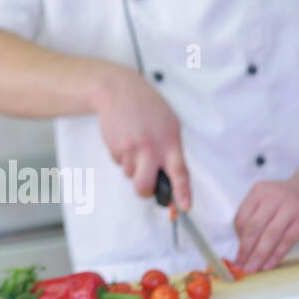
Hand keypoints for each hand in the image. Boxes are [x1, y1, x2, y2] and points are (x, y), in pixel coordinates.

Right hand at [90, 66, 191, 209]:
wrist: (119, 90)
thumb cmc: (148, 107)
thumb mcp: (169, 125)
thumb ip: (171, 150)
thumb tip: (170, 178)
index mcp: (169, 142)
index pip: (179, 173)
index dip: (182, 193)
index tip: (184, 208)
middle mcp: (150, 148)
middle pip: (145, 186)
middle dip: (144, 191)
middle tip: (146, 186)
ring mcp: (131, 149)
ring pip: (130, 174)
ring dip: (132, 166)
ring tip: (134, 143)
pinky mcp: (114, 147)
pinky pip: (118, 162)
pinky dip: (121, 155)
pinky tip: (124, 138)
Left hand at [233, 177, 298, 272]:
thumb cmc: (290, 197)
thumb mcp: (269, 197)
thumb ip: (256, 214)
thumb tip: (243, 243)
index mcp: (259, 192)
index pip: (242, 218)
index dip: (238, 238)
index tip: (237, 252)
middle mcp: (272, 198)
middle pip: (254, 228)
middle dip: (245, 249)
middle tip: (241, 266)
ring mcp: (290, 209)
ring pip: (270, 236)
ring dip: (259, 255)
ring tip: (252, 268)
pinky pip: (287, 241)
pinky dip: (276, 254)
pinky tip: (269, 264)